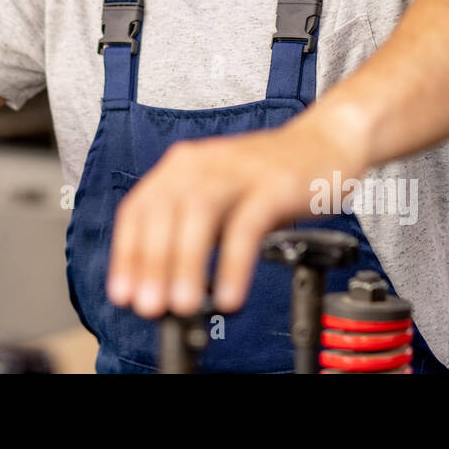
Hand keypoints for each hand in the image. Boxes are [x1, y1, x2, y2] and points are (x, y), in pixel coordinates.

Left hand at [105, 104, 372, 316]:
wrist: (326, 142)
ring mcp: (238, 171)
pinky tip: (230, 294)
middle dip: (151, 264)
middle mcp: (203, 164)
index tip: (122, 294)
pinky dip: (234, 263)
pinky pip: (247, 225)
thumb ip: (191, 234)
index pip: (138, 209)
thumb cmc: (267, 178)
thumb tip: (164, 283)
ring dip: (186, 264)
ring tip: (185, 304)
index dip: (126, 254)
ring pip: (199, 214)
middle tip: (149, 306)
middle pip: (163, 212)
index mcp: (181, 166)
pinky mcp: (273, 184)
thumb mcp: (219, 199)